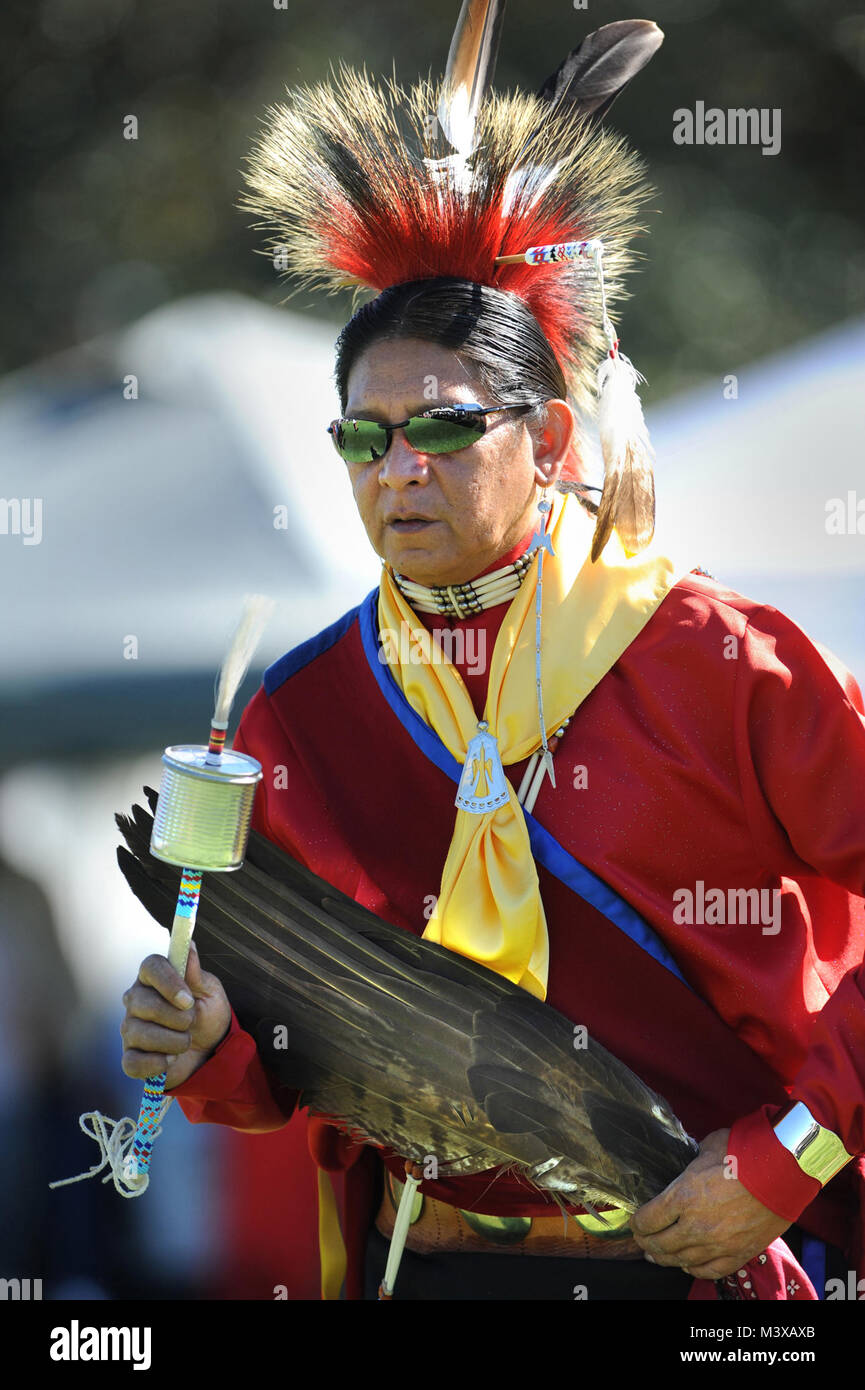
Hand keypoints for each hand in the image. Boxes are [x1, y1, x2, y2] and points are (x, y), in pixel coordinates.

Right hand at [120, 941, 230, 1089]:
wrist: (210, 1051)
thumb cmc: (207, 1015)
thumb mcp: (210, 992)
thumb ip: (196, 973)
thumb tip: (190, 946)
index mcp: (155, 979)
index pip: (149, 966)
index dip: (167, 981)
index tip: (187, 999)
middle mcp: (136, 1001)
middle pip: (141, 1002)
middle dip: (175, 1017)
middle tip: (191, 1022)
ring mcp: (131, 1029)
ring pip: (139, 1033)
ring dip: (173, 1041)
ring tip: (186, 1041)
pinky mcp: (131, 1057)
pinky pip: (133, 1062)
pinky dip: (156, 1064)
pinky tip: (170, 1060)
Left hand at [629, 1128, 791, 1279]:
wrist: (783, 1170)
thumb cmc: (745, 1153)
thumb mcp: (707, 1148)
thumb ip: (693, 1162)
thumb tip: (690, 1164)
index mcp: (683, 1196)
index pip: (648, 1220)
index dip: (637, 1223)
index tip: (636, 1221)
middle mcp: (695, 1225)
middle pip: (660, 1244)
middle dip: (646, 1243)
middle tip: (642, 1240)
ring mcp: (717, 1244)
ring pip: (681, 1261)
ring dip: (665, 1259)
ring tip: (657, 1255)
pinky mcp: (738, 1254)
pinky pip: (709, 1271)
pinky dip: (694, 1269)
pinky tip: (687, 1264)